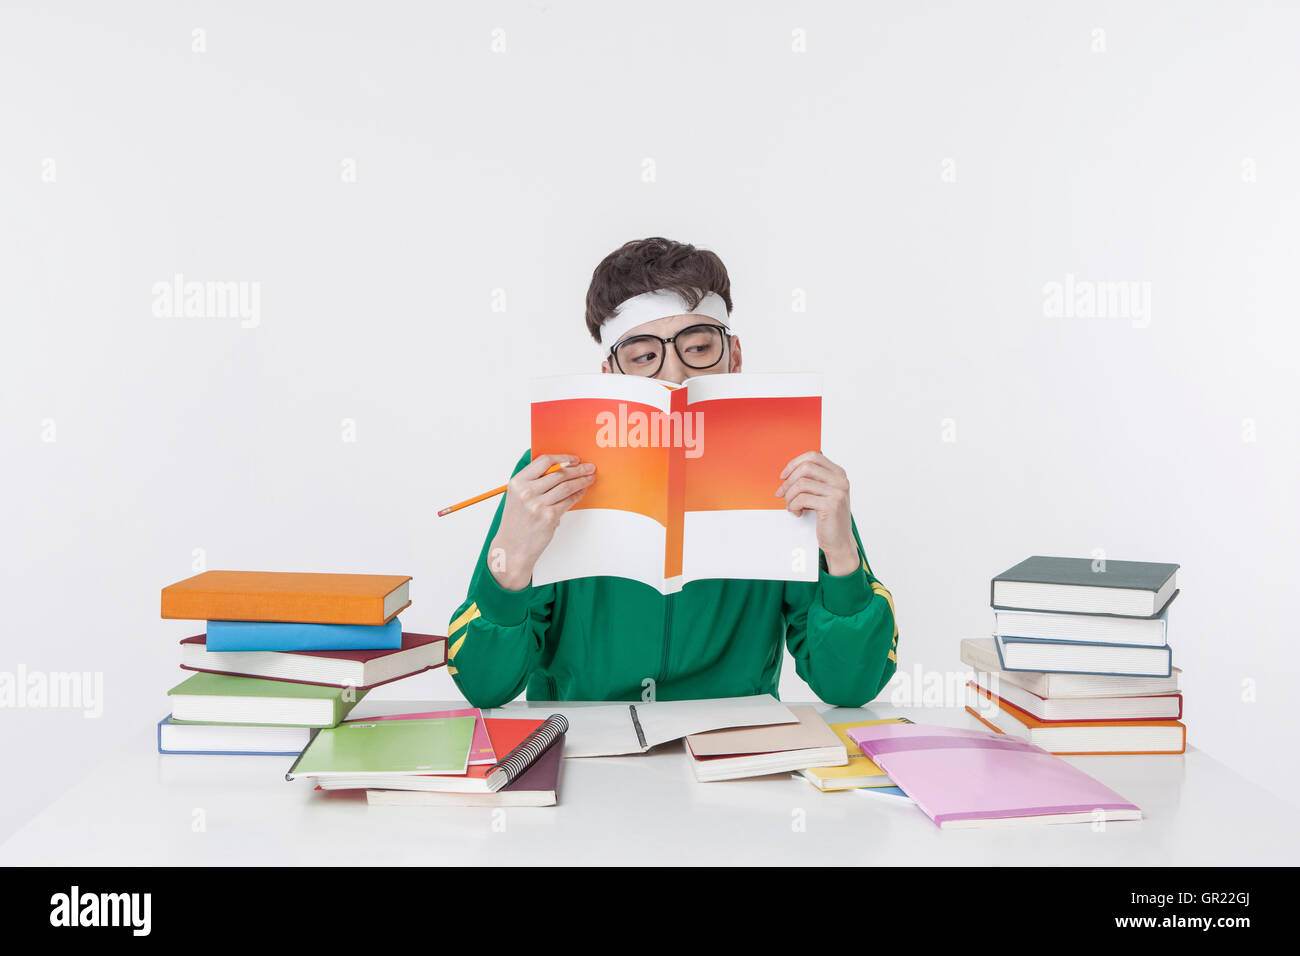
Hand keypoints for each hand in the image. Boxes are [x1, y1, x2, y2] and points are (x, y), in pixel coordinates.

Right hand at [489, 454, 595, 589]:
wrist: (512, 547)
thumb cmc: (516, 522)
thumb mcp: (517, 497)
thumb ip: (534, 482)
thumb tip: (560, 470)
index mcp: (517, 482)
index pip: (543, 461)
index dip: (562, 458)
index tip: (574, 459)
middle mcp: (526, 491)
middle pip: (558, 473)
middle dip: (577, 469)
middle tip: (588, 468)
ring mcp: (537, 504)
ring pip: (566, 486)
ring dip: (581, 481)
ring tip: (589, 478)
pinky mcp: (548, 516)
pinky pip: (568, 501)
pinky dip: (578, 495)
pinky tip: (582, 491)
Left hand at [775, 451, 858, 575]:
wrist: (839, 541)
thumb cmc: (828, 518)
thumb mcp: (822, 494)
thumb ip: (813, 481)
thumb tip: (788, 472)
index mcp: (838, 474)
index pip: (813, 457)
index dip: (794, 463)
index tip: (784, 475)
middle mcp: (840, 481)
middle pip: (806, 468)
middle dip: (788, 481)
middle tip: (781, 493)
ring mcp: (837, 492)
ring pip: (801, 483)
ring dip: (789, 496)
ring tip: (791, 506)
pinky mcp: (831, 505)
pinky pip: (802, 499)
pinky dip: (793, 506)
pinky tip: (798, 513)